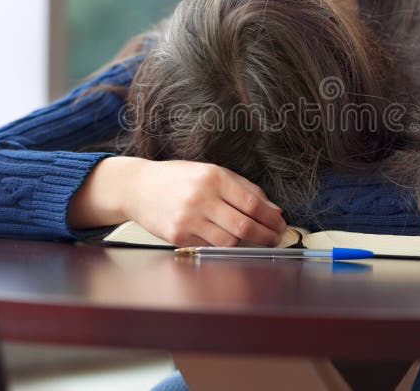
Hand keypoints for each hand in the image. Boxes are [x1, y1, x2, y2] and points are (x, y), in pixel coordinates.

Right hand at [68, 157, 285, 246]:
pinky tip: (230, 241)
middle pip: (244, 226)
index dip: (271, 218)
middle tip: (275, 239)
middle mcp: (200, 197)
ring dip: (247, 244)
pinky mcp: (177, 236)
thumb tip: (272, 209)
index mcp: (213, 177)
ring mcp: (187, 219)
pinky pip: (210, 247)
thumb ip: (243, 188)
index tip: (280, 224)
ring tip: (255, 241)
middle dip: (265, 236)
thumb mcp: (211, 172)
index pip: (252, 203)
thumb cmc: (179, 178)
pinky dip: (224, 247)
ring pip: (229, 241)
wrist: (138, 187)